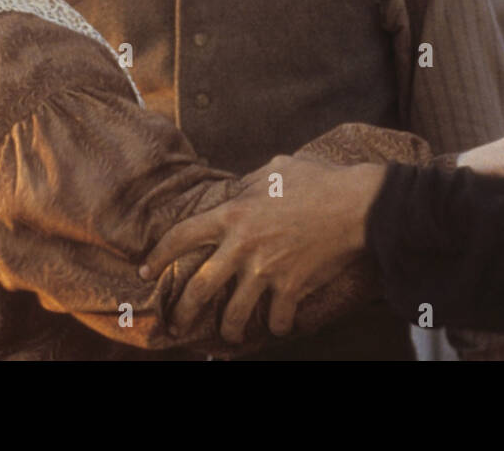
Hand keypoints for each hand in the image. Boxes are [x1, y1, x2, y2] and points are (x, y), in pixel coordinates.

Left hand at [138, 156, 386, 342]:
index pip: (182, 236)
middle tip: (176, 323)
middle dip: (183, 310)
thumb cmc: (318, 180)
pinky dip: (279, 326)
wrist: (356, 205)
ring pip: (235, 312)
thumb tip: (238, 189)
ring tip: (228, 334)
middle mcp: (243, 246)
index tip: (146, 270)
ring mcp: (267, 270)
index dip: (159, 255)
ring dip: (229, 329)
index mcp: (233, 214)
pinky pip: (278, 319)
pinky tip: (279, 326)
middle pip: (200, 287)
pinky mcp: (292, 288)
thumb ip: (249, 183)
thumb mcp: (275, 169)